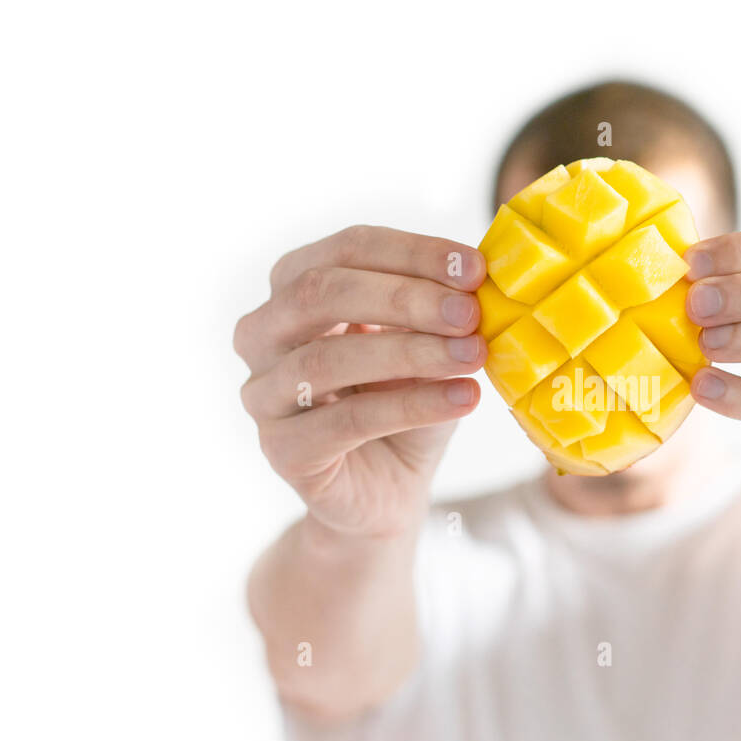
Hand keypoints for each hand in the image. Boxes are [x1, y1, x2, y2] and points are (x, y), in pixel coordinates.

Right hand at [234, 225, 486, 535]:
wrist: (389, 491)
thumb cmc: (405, 403)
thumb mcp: (428, 345)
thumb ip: (440, 309)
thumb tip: (478, 277)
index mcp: (295, 288)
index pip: (348, 248)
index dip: (412, 252)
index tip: (475, 267)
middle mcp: (263, 333)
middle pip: (322, 292)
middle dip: (405, 298)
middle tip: (470, 312)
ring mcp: (262, 393)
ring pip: (327, 359)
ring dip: (412, 352)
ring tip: (475, 355)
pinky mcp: (282, 450)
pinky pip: (347, 421)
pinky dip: (412, 406)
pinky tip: (463, 398)